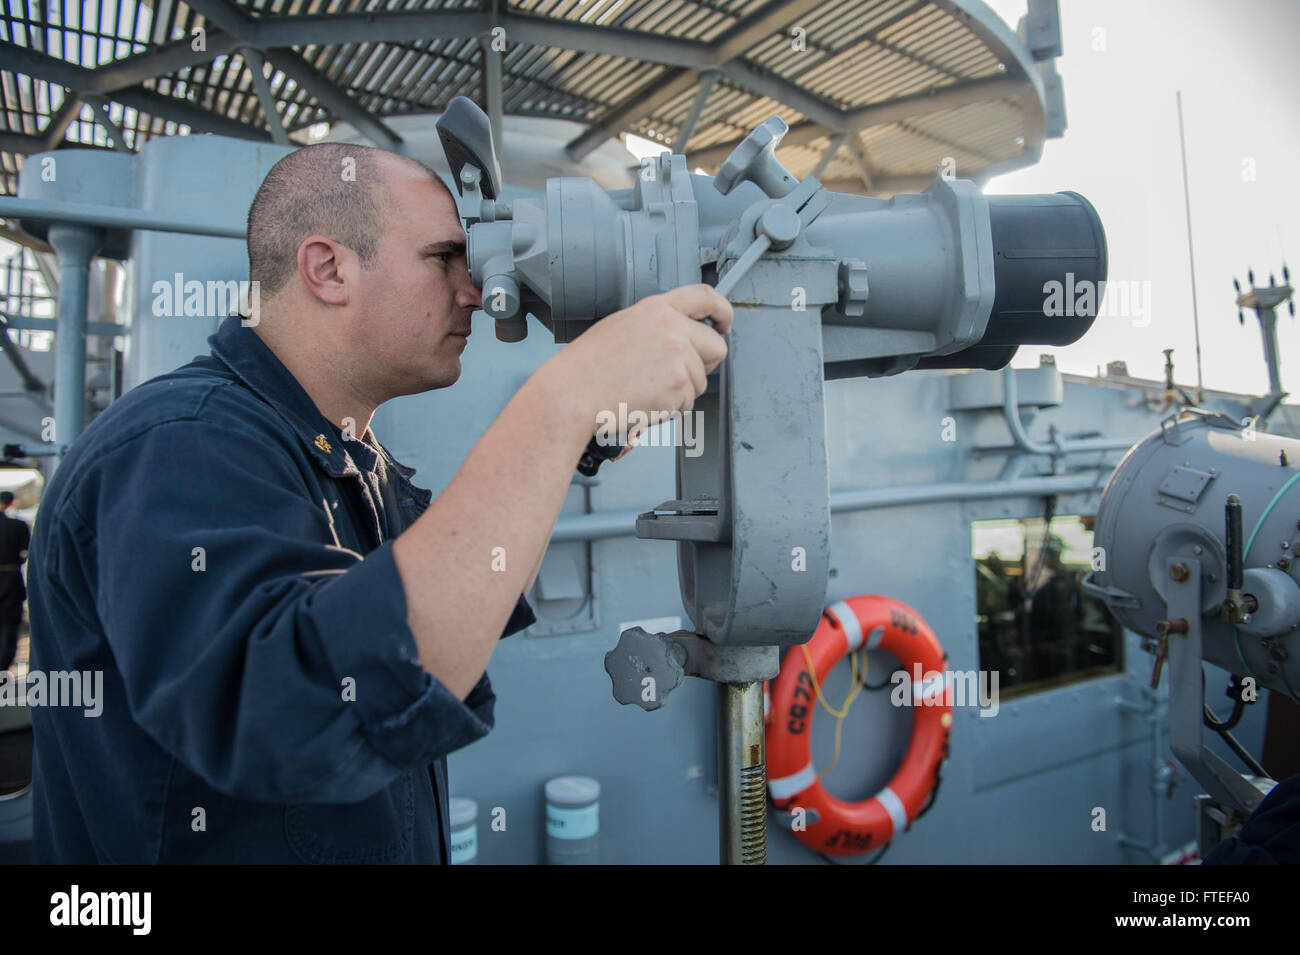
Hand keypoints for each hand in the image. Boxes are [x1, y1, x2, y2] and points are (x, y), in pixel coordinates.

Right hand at [547, 284, 732, 432]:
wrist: (571, 396)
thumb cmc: (584, 370)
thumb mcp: (620, 328)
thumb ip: (655, 328)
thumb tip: (679, 340)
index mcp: (655, 309)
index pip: (703, 296)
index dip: (722, 310)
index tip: (725, 323)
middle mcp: (671, 327)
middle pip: (715, 347)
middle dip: (704, 365)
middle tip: (676, 378)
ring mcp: (678, 355)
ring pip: (701, 381)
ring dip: (680, 393)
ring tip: (644, 391)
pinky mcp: (679, 384)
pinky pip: (689, 403)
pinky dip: (670, 409)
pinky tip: (643, 402)